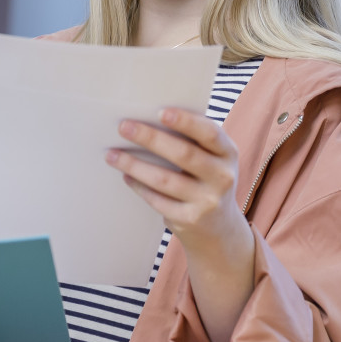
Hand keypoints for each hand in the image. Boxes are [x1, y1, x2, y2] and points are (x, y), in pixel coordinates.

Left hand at [107, 108, 245, 257]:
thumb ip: (193, 141)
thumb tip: (148, 120)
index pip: (210, 134)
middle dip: (150, 138)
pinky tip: (126, 176)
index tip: (160, 112)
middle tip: (124, 127)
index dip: (187, 122)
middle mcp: (223, 177)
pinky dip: (139, 186)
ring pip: (164, 179)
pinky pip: (158, 200)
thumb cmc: (207, 180)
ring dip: (134, 165)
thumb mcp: (212, 160)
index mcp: (228, 153)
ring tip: (112, 154)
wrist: (220, 229)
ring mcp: (208, 201)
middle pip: (183, 154)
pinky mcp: (190, 220)